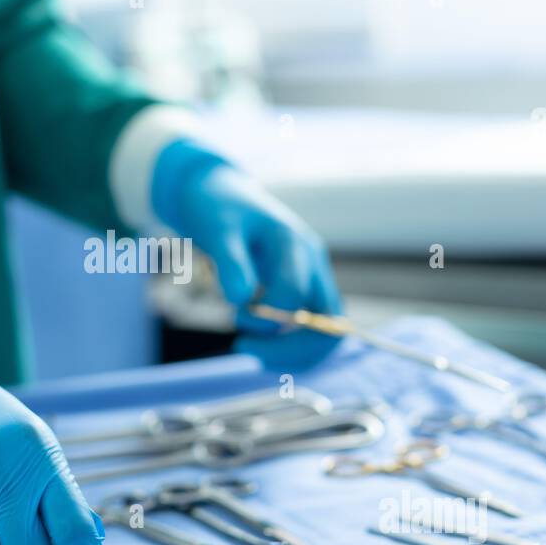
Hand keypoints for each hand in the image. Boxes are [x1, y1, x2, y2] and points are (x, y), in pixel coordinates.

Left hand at [152, 144, 342, 370]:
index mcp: (294, 243)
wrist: (217, 193)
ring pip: (325, 331)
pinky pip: (310, 328)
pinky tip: (257, 343)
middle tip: (244, 347)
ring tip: (248, 347)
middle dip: (291, 349)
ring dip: (290, 351)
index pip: (295, 295)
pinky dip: (287, 344)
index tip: (233, 313)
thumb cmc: (215, 207)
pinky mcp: (302, 289)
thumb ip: (231, 262)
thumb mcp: (216, 228)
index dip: (265, 316)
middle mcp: (312, 262)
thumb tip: (242, 300)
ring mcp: (311, 276)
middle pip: (330, 323)